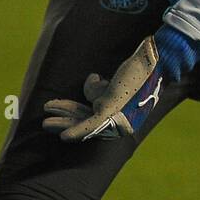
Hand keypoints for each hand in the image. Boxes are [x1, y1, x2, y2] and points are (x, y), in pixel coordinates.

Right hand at [43, 25, 199, 141]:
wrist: (154, 62)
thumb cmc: (139, 71)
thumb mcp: (113, 84)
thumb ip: (99, 89)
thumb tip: (91, 81)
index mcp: (119, 113)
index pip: (90, 114)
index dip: (71, 112)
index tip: (53, 107)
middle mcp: (119, 119)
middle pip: (85, 120)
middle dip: (64, 121)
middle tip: (45, 123)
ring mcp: (116, 115)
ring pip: (85, 121)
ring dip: (64, 124)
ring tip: (46, 124)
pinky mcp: (113, 110)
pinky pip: (92, 123)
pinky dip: (78, 131)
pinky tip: (64, 137)